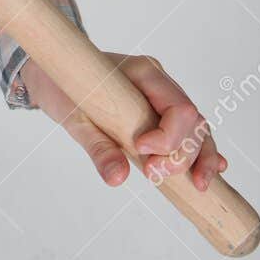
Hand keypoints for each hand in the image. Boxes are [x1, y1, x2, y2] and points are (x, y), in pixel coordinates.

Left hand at [19, 51, 227, 192]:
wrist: (53, 76)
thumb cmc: (63, 87)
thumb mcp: (74, 118)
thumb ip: (98, 147)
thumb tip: (118, 178)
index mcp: (143, 73)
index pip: (179, 106)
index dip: (170, 137)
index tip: (142, 152)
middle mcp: (160, 83)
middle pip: (193, 121)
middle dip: (182, 154)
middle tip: (152, 174)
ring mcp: (162, 98)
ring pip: (196, 129)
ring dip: (198, 158)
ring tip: (197, 186)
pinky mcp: (159, 114)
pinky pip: (188, 133)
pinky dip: (199, 153)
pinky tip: (206, 173)